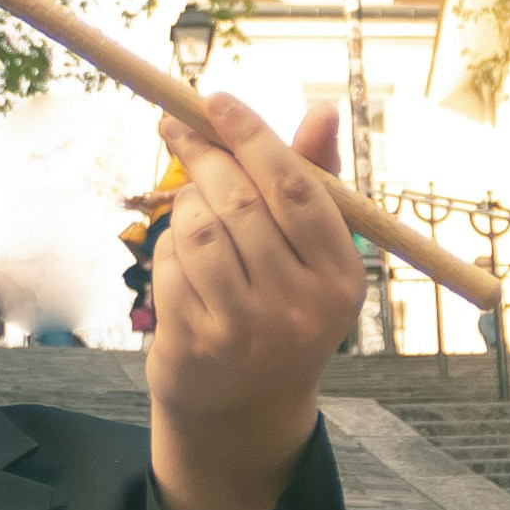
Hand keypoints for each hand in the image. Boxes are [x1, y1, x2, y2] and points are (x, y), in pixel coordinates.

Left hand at [141, 94, 362, 509]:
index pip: (297, 189)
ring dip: (184, 204)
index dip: (253, 136)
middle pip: (240, 202)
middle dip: (203, 156)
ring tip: (189, 202)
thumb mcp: (312, 255)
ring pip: (198, 230)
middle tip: (176, 128)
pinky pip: (170, 267)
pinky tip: (181, 256)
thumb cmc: (283, 309)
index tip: (216, 100)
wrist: (245, 409)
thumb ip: (314, 181)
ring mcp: (246, 330)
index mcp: (341, 276)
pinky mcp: (196, 345)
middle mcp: (300, 306)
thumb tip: (322, 108)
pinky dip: (168, 249)